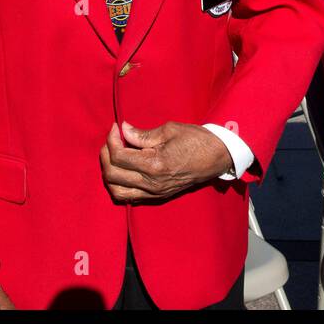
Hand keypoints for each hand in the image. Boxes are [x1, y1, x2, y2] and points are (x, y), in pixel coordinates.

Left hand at [100, 121, 231, 202]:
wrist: (217, 158)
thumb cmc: (196, 140)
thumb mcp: (169, 130)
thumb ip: (142, 134)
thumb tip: (123, 130)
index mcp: (154, 165)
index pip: (119, 156)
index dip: (111, 139)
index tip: (116, 126)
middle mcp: (152, 183)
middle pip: (112, 175)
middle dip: (106, 154)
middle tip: (113, 138)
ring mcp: (154, 193)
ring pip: (117, 191)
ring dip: (109, 172)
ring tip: (114, 155)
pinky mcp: (157, 196)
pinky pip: (129, 197)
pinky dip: (120, 184)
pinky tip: (124, 169)